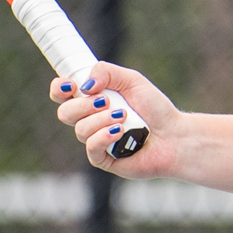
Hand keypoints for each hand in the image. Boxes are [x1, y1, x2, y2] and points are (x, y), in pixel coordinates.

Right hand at [49, 60, 183, 177]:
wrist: (174, 136)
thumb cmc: (155, 108)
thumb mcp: (133, 80)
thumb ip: (107, 72)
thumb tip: (85, 85)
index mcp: (93, 99)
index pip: (63, 94)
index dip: (58, 89)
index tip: (69, 85)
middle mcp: (91, 120)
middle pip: (65, 113)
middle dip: (83, 105)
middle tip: (106, 101)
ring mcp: (95, 140)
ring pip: (79, 130)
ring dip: (101, 120)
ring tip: (124, 116)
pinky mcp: (103, 159)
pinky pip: (91, 148)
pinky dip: (104, 136)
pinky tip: (120, 131)